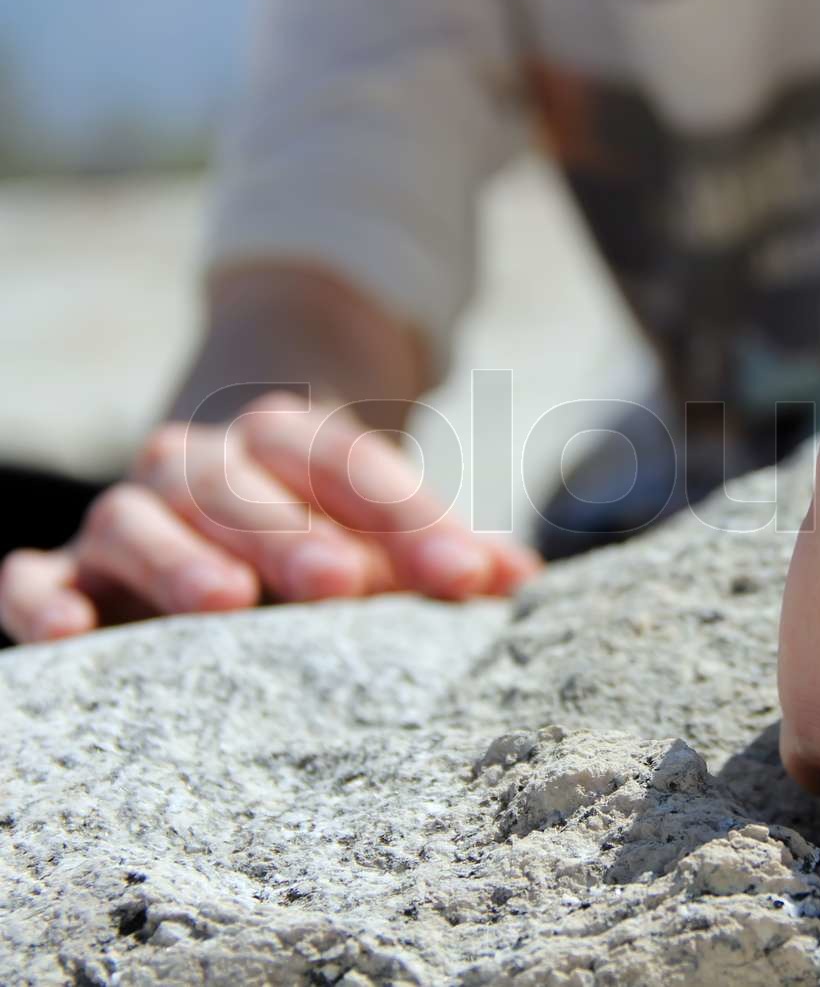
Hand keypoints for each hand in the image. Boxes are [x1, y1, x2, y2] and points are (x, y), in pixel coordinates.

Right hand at [0, 393, 540, 643]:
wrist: (218, 504)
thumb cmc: (320, 535)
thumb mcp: (383, 536)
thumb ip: (444, 552)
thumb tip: (518, 575)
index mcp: (282, 440)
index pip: (348, 465)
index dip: (413, 518)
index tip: (469, 578)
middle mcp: (199, 463)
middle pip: (243, 485)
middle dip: (296, 533)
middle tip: (345, 585)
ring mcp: (126, 512)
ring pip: (139, 517)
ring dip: (182, 558)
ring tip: (227, 602)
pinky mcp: (65, 570)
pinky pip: (32, 575)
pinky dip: (43, 596)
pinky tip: (73, 632)